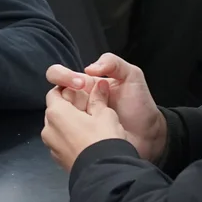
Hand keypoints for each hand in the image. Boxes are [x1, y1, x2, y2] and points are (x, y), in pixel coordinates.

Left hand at [41, 79, 127, 171]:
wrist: (104, 173)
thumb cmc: (103, 140)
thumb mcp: (105, 114)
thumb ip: (99, 98)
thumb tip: (99, 85)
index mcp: (56, 113)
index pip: (54, 93)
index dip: (67, 90)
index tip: (80, 91)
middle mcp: (48, 129)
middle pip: (55, 111)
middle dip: (69, 108)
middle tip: (88, 109)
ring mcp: (51, 146)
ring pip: (57, 128)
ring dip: (69, 125)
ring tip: (89, 127)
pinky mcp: (58, 159)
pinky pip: (61, 143)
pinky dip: (70, 139)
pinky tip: (87, 141)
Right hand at [51, 54, 166, 160]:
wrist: (148, 135)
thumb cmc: (139, 105)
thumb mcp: (132, 76)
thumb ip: (113, 63)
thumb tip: (88, 69)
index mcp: (85, 84)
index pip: (58, 74)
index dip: (63, 76)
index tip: (81, 84)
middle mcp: (76, 102)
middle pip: (53, 95)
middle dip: (66, 97)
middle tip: (84, 105)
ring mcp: (76, 122)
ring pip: (56, 115)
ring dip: (70, 116)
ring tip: (89, 121)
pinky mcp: (78, 139)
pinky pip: (64, 134)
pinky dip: (71, 132)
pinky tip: (86, 133)